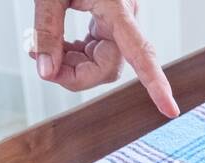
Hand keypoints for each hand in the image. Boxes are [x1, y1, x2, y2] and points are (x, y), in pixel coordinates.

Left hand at [31, 0, 179, 117]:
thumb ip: (46, 31)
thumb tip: (46, 72)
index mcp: (118, 7)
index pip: (142, 54)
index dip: (156, 83)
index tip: (170, 110)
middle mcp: (123, 19)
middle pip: (107, 68)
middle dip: (72, 72)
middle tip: (38, 60)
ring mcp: (115, 23)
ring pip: (97, 64)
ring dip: (67, 64)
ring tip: (34, 45)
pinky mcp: (104, 23)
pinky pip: (91, 52)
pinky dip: (68, 54)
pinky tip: (49, 44)